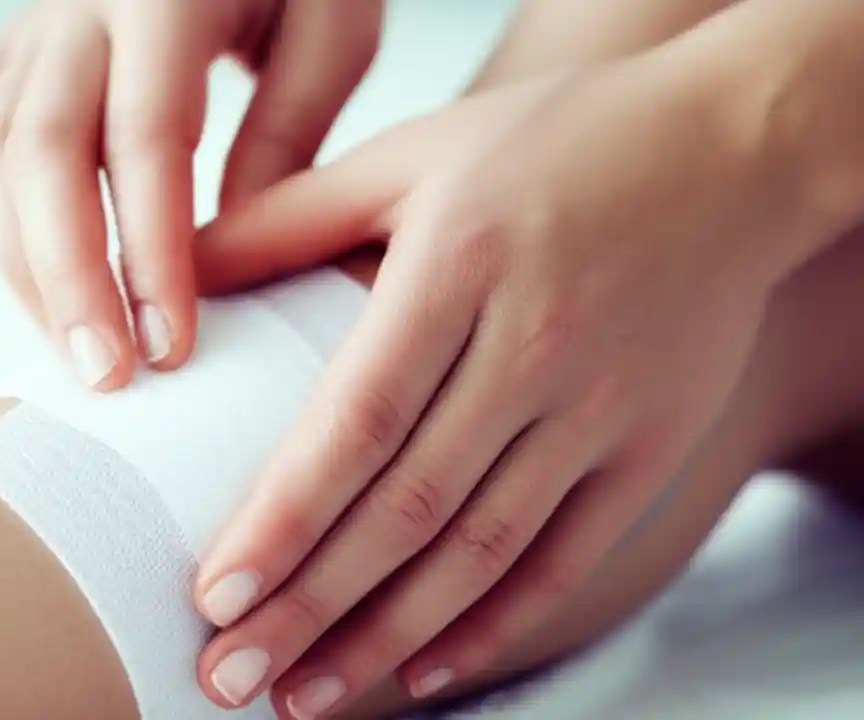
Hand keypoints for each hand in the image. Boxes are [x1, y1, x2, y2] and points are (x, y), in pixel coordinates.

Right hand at [0, 0, 380, 388]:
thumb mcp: (334, 33)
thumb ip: (285, 135)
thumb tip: (220, 260)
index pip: (147, 136)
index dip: (151, 251)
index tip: (171, 347)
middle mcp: (81, 3)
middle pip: (41, 152)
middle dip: (69, 279)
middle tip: (106, 377)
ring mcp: (31, 25)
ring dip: (18, 264)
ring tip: (69, 351)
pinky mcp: (6, 48)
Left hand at [190, 58, 827, 716]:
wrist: (730, 150)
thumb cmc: (548, 145)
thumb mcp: (412, 155)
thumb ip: (289, 219)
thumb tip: (177, 280)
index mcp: (460, 267)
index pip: (357, 418)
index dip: (284, 516)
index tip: (216, 595)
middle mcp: (534, 347)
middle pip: (408, 506)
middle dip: (310, 605)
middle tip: (228, 675)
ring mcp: (600, 407)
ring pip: (480, 551)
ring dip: (384, 637)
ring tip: (302, 698)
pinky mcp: (648, 445)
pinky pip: (566, 556)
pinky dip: (494, 624)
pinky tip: (421, 670)